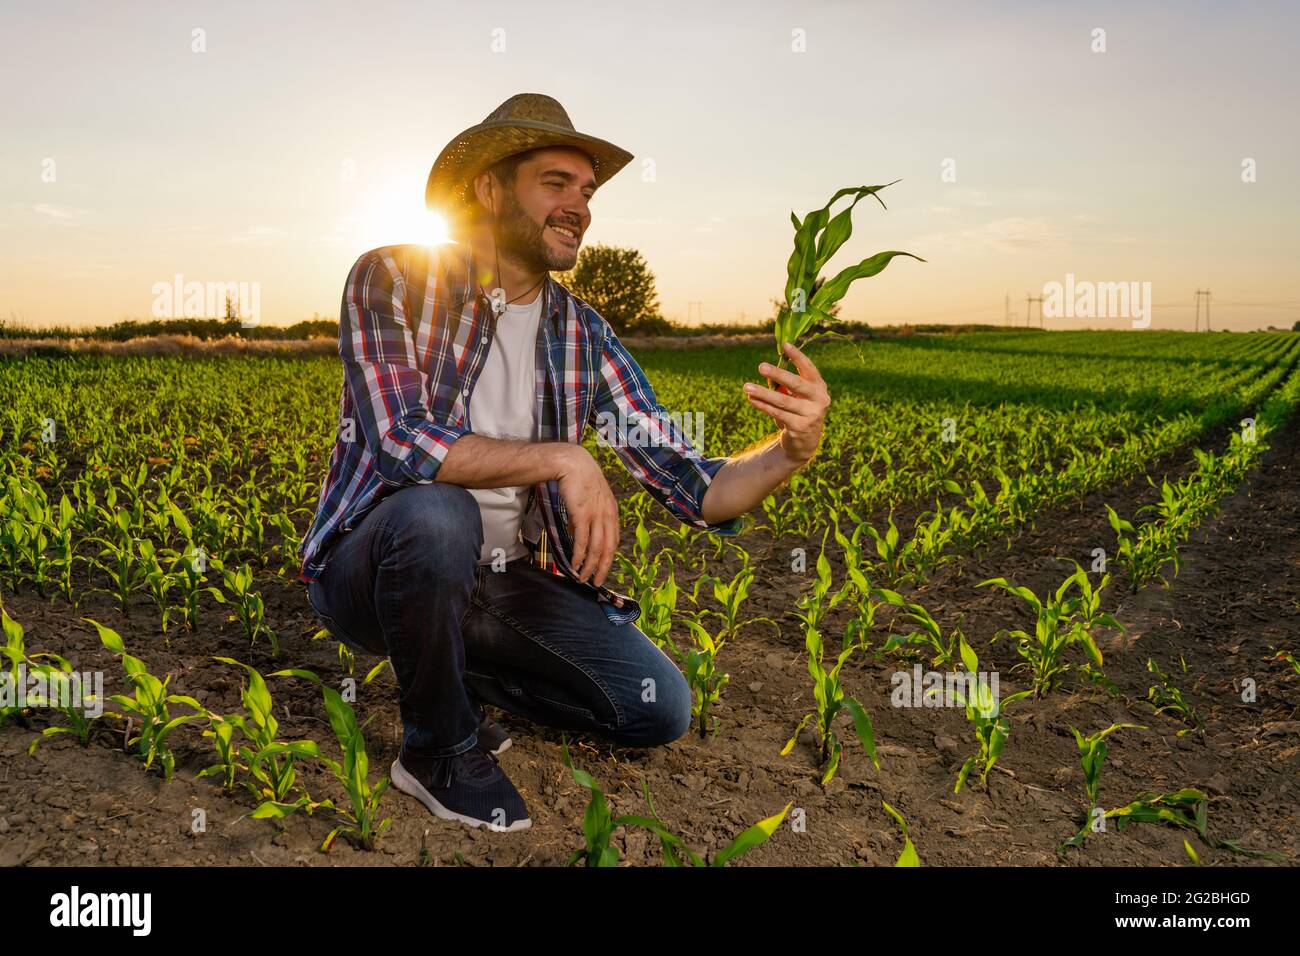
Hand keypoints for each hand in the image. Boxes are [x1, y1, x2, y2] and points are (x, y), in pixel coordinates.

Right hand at [554, 444, 619, 588]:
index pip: (614, 540)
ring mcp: (596, 515)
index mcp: (612, 511)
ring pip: (596, 548)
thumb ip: (589, 514)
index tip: (602, 569)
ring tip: (582, 578)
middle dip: (602, 568)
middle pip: (608, 549)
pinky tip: (574, 564)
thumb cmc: (579, 478)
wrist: (572, 462)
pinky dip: (579, 555)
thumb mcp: (591, 497)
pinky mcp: (582, 515)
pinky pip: (582, 541)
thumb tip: (578, 530)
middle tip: (596, 583)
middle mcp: (608, 515)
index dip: (609, 558)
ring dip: (589, 566)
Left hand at [743, 341, 830, 464]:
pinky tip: (752, 399)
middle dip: (778, 374)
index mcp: (819, 387)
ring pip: (783, 401)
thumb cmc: (798, 411)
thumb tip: (766, 372)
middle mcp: (820, 399)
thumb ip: (783, 383)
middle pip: (796, 384)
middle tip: (761, 366)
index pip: (809, 368)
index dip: (798, 356)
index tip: (785, 344)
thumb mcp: (795, 396)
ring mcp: (811, 414)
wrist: (805, 442)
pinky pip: (777, 414)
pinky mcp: (800, 427)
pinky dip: (763, 406)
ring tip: (747, 387)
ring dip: (763, 393)